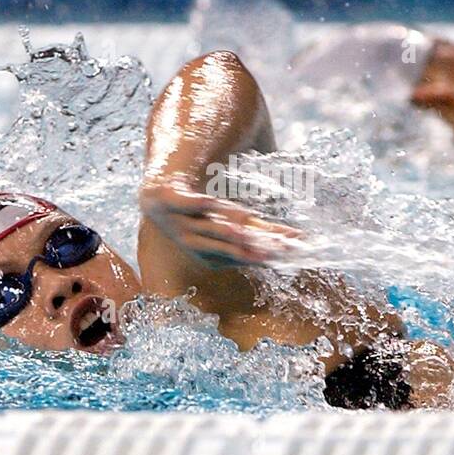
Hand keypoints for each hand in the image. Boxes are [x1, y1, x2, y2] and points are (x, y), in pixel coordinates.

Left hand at [139, 180, 299, 266]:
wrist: (156, 198)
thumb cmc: (199, 213)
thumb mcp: (229, 223)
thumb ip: (260, 231)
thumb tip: (298, 239)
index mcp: (210, 256)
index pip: (243, 256)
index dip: (267, 253)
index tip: (291, 250)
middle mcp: (194, 245)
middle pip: (227, 247)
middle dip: (251, 248)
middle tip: (276, 247)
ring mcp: (180, 224)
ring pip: (208, 230)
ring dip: (228, 232)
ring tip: (247, 234)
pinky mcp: (170, 200)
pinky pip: (189, 204)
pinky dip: (202, 204)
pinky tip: (214, 203)